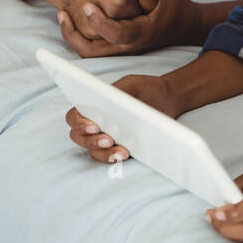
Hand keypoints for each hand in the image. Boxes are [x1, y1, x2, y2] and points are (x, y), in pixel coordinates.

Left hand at [55, 0, 196, 57]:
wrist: (185, 27)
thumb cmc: (176, 6)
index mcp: (141, 31)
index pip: (116, 34)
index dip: (100, 21)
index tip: (87, 5)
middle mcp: (129, 45)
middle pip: (93, 50)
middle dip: (73, 34)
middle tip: (62, 13)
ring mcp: (120, 48)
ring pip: (87, 51)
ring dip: (71, 36)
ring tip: (61, 15)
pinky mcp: (115, 47)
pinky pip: (90, 48)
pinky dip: (77, 36)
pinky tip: (69, 19)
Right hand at [64, 73, 187, 162]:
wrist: (168, 99)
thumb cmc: (146, 88)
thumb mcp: (133, 84)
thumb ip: (119, 90)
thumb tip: (107, 100)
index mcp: (93, 106)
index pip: (75, 116)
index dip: (79, 123)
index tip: (94, 126)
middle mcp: (96, 123)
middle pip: (79, 137)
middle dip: (91, 141)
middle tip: (108, 139)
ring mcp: (106, 137)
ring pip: (93, 150)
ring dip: (104, 153)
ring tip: (121, 152)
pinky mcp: (119, 148)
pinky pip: (109, 157)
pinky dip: (114, 158)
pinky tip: (123, 155)